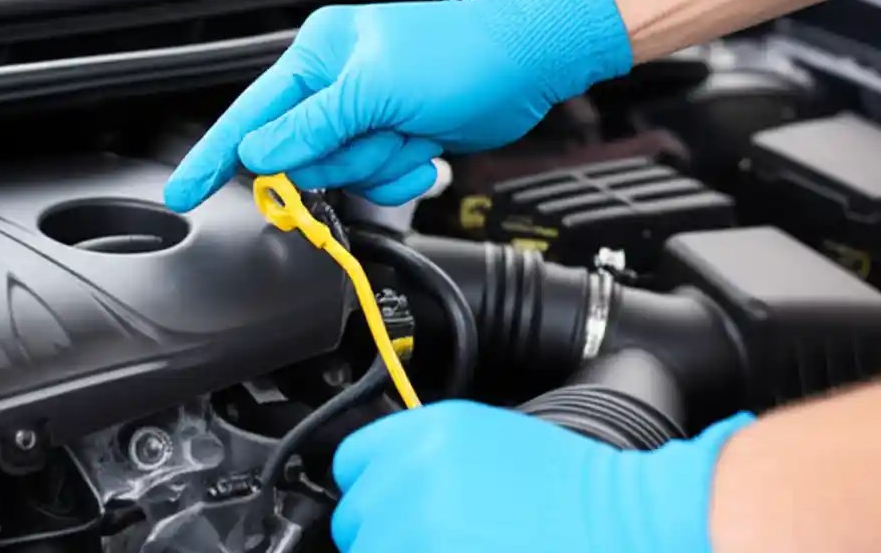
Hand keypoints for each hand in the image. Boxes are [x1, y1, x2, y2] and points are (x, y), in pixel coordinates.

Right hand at [163, 0, 632, 212]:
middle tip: (375, 133)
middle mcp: (333, 84)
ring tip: (410, 131)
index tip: (185, 191)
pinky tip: (425, 144)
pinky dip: (402, 171)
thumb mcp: (373, 91)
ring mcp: (364, 114)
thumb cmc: (459, 55)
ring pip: (339, 173)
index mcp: (316, 56)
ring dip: (378, 163)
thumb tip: (261, 153)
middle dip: (339, 157)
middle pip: (297, 155)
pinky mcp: (392, 137)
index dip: (215, 157)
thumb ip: (311, 127)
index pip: (250, 114)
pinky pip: (375, 179)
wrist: (527, 64)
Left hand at [331, 401, 753, 552]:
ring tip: (453, 545)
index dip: (372, 489)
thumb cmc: (570, 484)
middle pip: (356, 521)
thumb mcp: (485, 438)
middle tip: (430, 537)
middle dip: (384, 534)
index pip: (351, 464)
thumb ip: (423, 454)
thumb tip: (387, 481)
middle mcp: (411, 479)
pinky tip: (464, 550)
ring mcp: (422, 530)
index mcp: (421, 435)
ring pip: (374, 551)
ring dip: (402, 550)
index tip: (385, 505)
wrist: (624, 519)